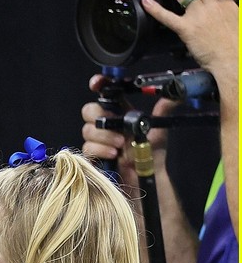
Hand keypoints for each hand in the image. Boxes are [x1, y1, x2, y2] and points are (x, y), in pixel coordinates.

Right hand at [80, 74, 173, 193]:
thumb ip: (162, 112)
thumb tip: (175, 95)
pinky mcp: (92, 155)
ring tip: (120, 147)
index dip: (98, 86)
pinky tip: (114, 156)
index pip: (105, 95)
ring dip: (104, 138)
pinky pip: (87, 148)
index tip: (97, 84)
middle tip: (116, 129)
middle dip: (99, 118)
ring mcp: (97, 140)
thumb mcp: (157, 132)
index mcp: (120, 114)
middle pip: (89, 110)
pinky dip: (101, 151)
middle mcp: (106, 125)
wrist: (144, 179)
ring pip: (88, 130)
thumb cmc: (149, 156)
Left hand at [143, 0, 238, 79]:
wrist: (235, 60)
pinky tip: (147, 3)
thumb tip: (221, 20)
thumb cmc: (237, 48)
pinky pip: (168, 16)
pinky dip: (155, 8)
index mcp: (227, 5)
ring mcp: (199, 16)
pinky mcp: (187, 29)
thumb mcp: (237, 23)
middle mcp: (214, 6)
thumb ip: (227, 17)